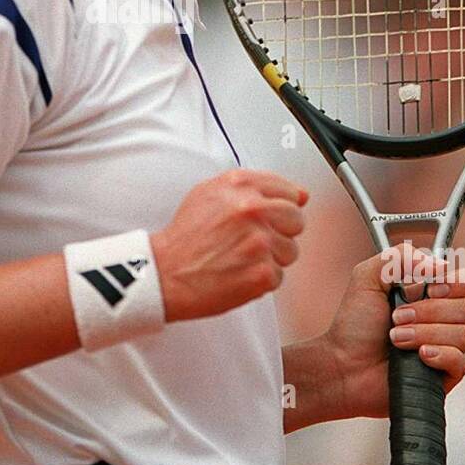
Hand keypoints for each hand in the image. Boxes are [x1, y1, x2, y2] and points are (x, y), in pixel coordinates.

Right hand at [152, 168, 307, 322]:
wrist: (164, 273)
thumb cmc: (185, 237)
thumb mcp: (210, 193)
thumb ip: (256, 187)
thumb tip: (300, 195)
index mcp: (240, 185)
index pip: (289, 191)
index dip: (280, 207)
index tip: (267, 218)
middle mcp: (252, 209)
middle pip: (296, 220)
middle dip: (279, 232)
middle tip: (251, 241)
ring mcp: (259, 242)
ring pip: (290, 250)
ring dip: (271, 258)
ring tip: (241, 258)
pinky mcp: (262, 272)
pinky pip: (279, 276)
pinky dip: (261, 279)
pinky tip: (238, 273)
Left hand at [322, 245, 464, 420]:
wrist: (343, 365)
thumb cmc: (354, 326)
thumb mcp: (368, 277)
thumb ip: (400, 257)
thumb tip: (440, 266)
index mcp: (429, 294)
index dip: (452, 283)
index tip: (427, 288)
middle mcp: (442, 319)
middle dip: (427, 311)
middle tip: (397, 316)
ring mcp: (445, 347)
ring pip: (462, 334)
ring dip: (424, 333)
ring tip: (396, 338)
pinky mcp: (444, 374)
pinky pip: (461, 361)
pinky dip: (440, 355)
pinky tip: (419, 355)